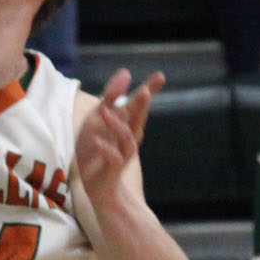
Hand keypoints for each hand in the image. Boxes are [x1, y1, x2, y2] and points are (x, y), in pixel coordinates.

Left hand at [75, 69, 165, 202]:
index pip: (138, 104)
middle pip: (137, 119)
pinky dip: (106, 150)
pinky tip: (98, 143)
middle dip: (141, 106)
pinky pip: (113, 159)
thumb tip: (127, 72)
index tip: (160, 76)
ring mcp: (122, 153)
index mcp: (124, 123)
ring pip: (126, 138)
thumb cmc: (98, 150)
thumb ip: (111, 97)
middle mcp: (128, 137)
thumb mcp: (98, 119)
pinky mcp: (113, 169)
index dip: (149, 90)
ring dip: (116, 125)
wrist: (99, 186)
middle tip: (145, 91)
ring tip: (106, 111)